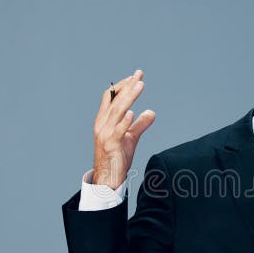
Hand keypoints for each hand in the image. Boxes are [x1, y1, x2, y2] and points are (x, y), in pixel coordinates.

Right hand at [92, 70, 155, 187]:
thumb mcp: (130, 138)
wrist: (107, 178)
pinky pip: (118, 131)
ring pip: (117, 112)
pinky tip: (132, 112)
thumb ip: (140, 124)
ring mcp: (105, 134)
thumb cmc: (117, 157)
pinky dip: (124, 121)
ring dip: (129, 97)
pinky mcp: (111, 145)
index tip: (135, 77)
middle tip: (139, 74)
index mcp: (103, 120)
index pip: (111, 97)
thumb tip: (151, 112)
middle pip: (115, 100)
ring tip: (140, 85)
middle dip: (128, 86)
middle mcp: (102, 124)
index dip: (122, 86)